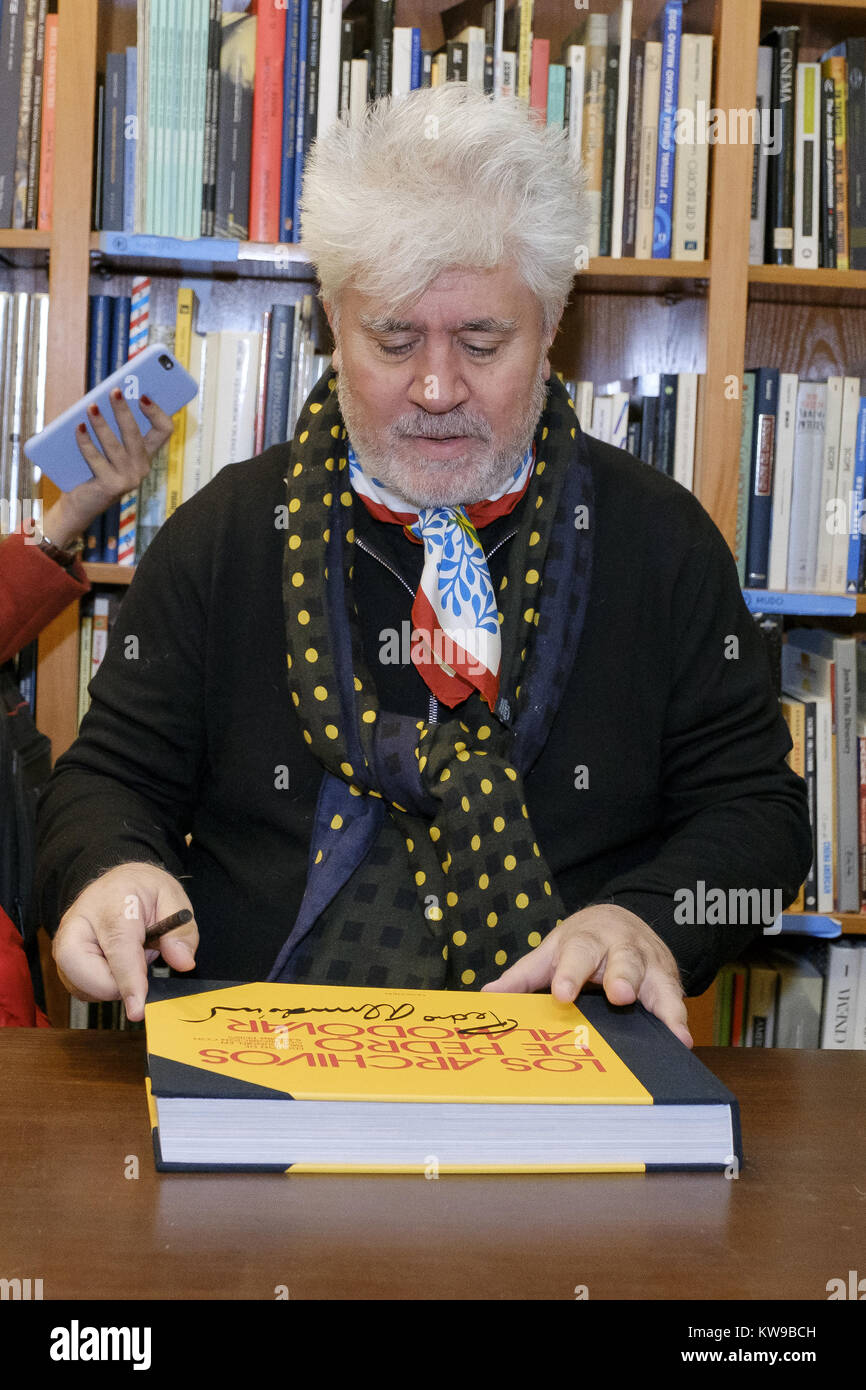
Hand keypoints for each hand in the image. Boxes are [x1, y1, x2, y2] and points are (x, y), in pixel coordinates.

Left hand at [40, 389, 174, 546]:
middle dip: (124, 410)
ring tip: (91, 407)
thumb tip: (102, 400)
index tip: (143, 395)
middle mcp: (142, 467)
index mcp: (146, 455)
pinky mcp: (112, 486)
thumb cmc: (94, 470)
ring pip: (115, 445)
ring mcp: (129, 479)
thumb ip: (113, 430)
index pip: (164, 431)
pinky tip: (79, 428)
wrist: (82, 504)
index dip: (157, 412)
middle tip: (114, 392)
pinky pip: (96, 459)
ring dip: (102, 424)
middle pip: (136, 434)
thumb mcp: (109, 449)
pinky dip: (86, 442)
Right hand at [52, 862, 197, 1022]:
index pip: (118, 947)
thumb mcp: (173, 899)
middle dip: (113, 986)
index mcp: (112, 904)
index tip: (137, 1009)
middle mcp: (79, 923)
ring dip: (110, 985)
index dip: (128, 981)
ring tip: (128, 956)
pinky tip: (114, 964)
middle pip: (82, 972)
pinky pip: (80, 988)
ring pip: (80, 985)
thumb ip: (181, 931)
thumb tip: (183, 962)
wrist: (117, 882)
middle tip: (140, 970)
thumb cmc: (143, 891)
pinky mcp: (62, 959)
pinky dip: (101, 986)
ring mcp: (65, 941)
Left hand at [481, 903, 693, 1047]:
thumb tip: (488, 998)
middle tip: (619, 996)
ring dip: (661, 1003)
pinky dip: (680, 1021)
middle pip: (623, 960)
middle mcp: (621, 948)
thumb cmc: (580, 946)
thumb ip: (522, 977)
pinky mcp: (668, 982)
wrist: (621, 921)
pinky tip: (683, 1041)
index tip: (563, 994)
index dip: (570, 973)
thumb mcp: (549, 953)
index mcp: (586, 940)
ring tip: (668, 1028)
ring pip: (656, 980)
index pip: (577, 953)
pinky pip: (675, 1001)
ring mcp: (649, 964)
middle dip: (622, 977)